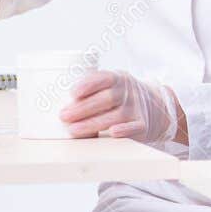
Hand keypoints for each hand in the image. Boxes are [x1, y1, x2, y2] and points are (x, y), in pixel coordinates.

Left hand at [59, 71, 183, 142]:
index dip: (88, 84)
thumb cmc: (121, 97)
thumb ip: (92, 89)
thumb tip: (54, 100)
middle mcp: (128, 93)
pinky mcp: (143, 124)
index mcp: (118, 79)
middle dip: (83, 108)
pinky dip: (125, 130)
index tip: (72, 93)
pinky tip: (112, 133)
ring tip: (73, 130)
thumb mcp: (112, 85)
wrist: (156, 106)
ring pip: (115, 116)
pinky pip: (135, 127)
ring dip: (93, 123)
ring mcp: (136, 109)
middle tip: (63, 116)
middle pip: (106, 99)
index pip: (104, 78)